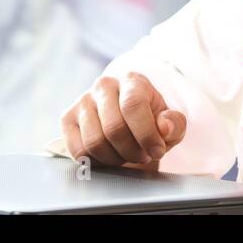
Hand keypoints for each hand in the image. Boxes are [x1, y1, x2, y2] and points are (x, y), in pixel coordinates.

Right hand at [60, 72, 186, 170]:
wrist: (128, 122)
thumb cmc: (151, 123)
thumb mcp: (170, 124)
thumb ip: (175, 124)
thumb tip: (164, 127)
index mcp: (132, 80)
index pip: (133, 105)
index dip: (146, 134)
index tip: (157, 151)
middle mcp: (104, 85)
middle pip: (114, 128)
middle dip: (132, 151)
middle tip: (142, 156)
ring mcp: (83, 100)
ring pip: (95, 142)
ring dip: (116, 158)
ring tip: (127, 155)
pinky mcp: (67, 118)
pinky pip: (78, 150)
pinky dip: (97, 161)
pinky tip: (109, 156)